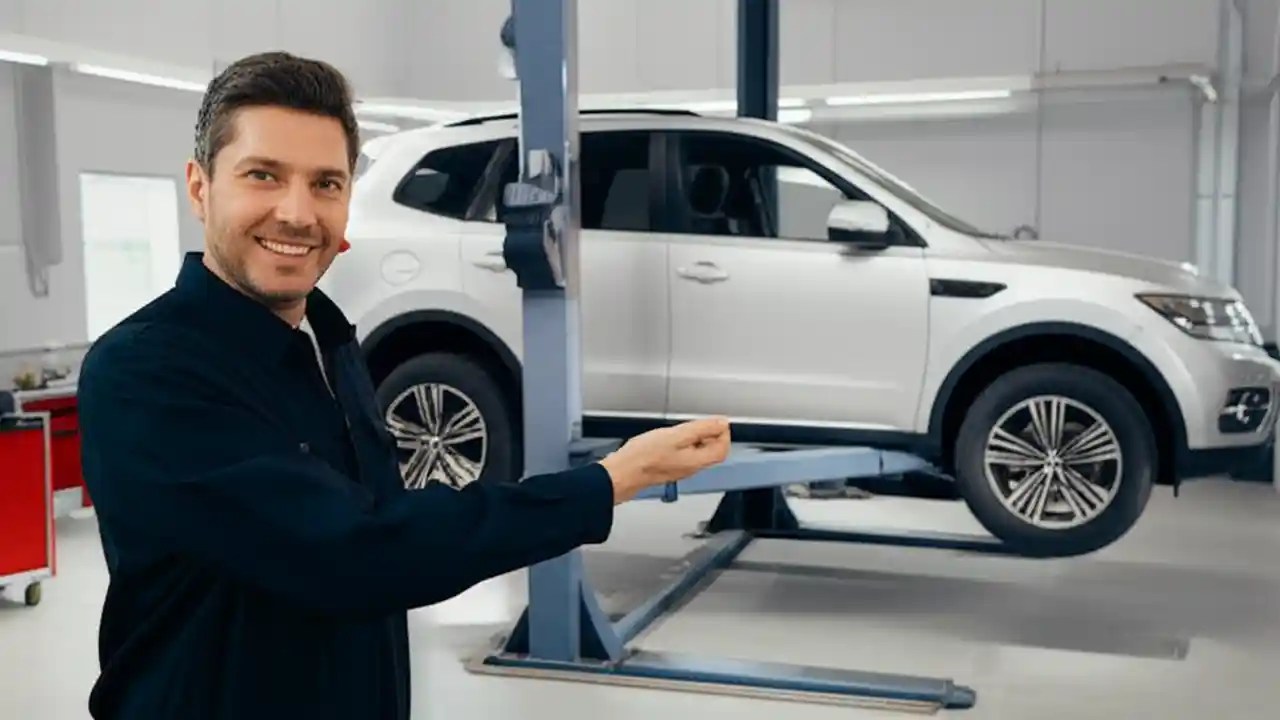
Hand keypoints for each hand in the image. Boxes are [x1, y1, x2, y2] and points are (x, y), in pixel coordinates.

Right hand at [598, 416, 731, 503]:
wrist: (623, 473)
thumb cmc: (645, 457)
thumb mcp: (677, 435)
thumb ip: (702, 429)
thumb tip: (721, 424)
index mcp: (697, 461)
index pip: (722, 449)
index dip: (723, 433)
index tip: (717, 421)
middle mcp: (690, 468)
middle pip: (711, 452)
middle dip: (710, 435)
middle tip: (702, 423)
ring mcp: (678, 469)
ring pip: (696, 453)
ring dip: (696, 439)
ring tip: (685, 428)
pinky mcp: (667, 468)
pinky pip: (683, 455)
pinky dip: (683, 444)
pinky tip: (671, 438)